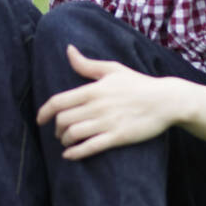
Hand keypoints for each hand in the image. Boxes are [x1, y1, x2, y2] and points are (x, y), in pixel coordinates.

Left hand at [35, 45, 177, 159]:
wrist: (166, 100)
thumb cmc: (138, 83)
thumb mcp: (112, 69)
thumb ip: (87, 64)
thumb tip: (68, 50)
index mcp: (93, 89)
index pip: (59, 101)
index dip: (44, 112)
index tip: (40, 119)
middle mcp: (97, 106)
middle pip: (63, 120)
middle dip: (56, 129)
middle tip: (58, 132)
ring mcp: (107, 122)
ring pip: (73, 134)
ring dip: (64, 141)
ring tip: (66, 142)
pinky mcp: (117, 137)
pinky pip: (90, 147)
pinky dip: (75, 153)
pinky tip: (70, 155)